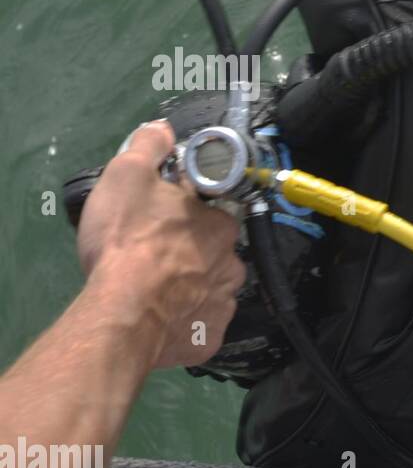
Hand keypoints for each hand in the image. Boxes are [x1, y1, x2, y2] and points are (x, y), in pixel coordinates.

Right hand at [75, 120, 245, 368]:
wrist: (123, 310)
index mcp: (222, 226)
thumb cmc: (127, 239)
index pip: (209, 214)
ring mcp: (223, 305)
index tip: (159, 223)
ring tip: (153, 291)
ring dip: (189, 289)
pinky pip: (200, 326)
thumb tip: (163, 128)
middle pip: (212, 254)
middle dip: (188, 254)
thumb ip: (148, 147)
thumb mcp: (128, 175)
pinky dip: (184, 323)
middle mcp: (233, 265)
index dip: (183, 215)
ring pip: (209, 290)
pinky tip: (160, 320)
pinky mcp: (210, 339)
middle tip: (152, 259)